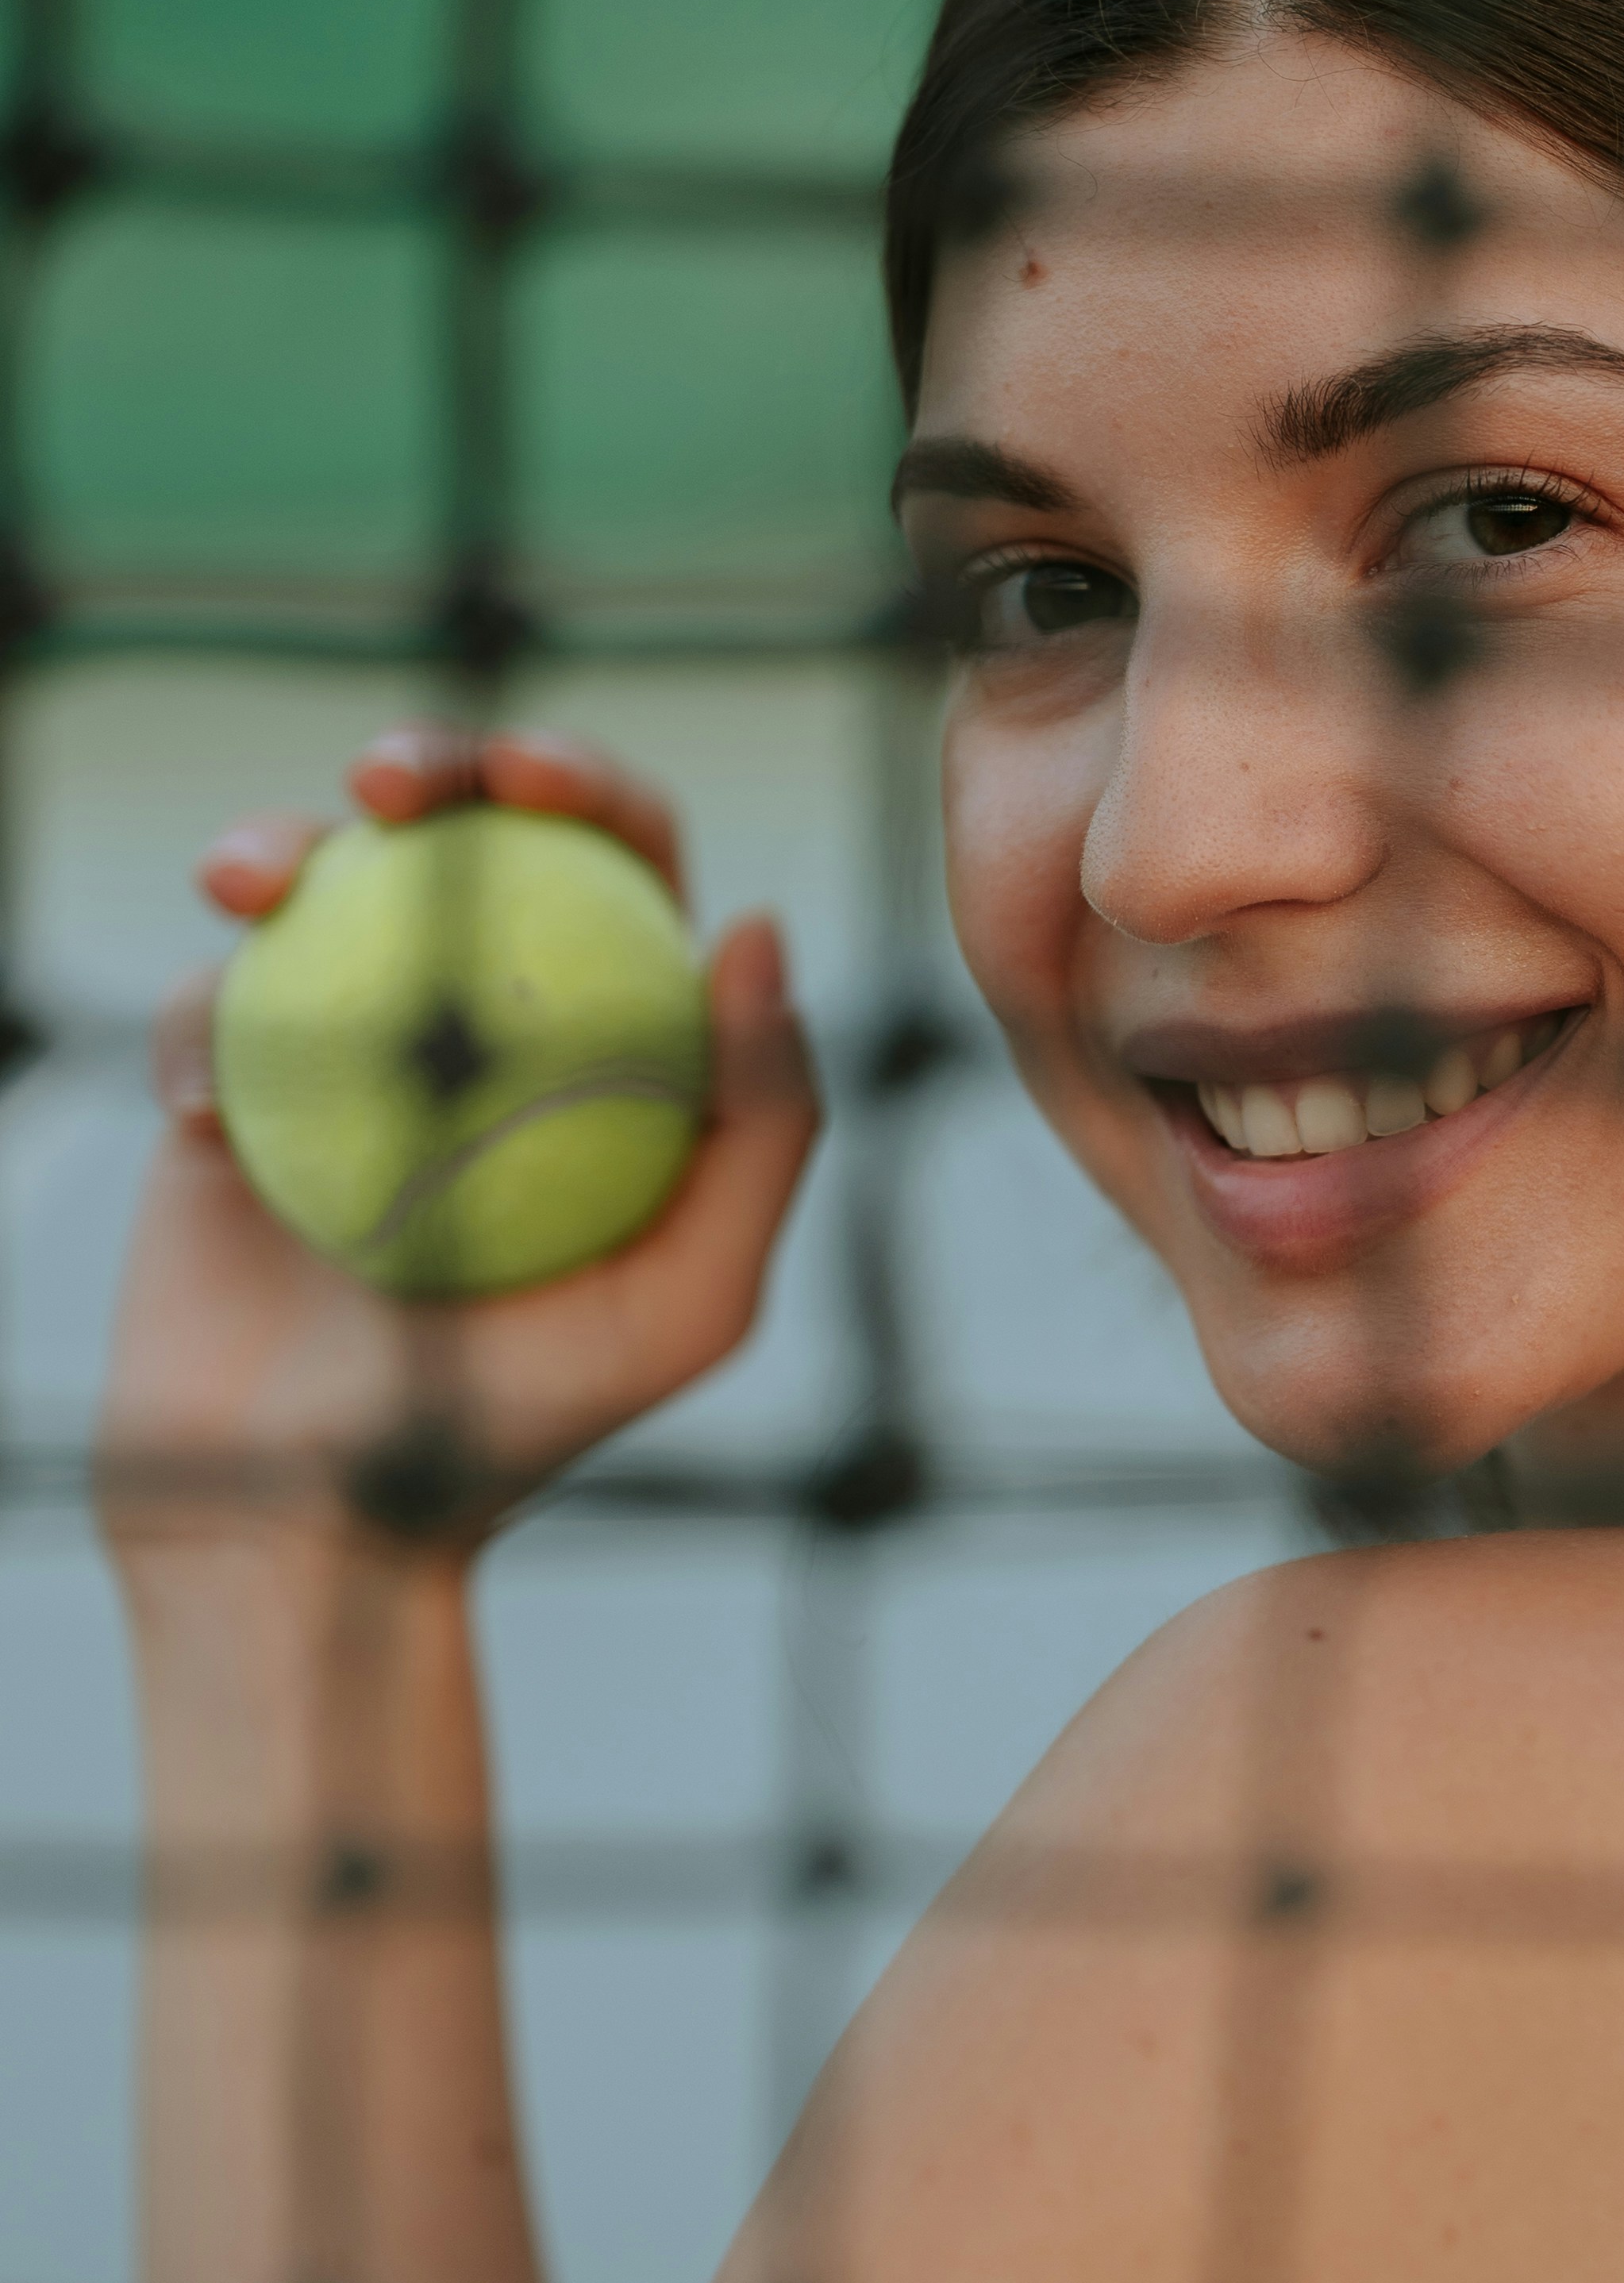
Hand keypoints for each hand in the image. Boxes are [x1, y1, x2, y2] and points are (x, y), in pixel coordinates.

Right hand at [98, 726, 820, 1564]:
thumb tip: (760, 922)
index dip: (588, 786)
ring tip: (255, 877)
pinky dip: (204, 1029)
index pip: (616, 873)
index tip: (538, 775)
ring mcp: (349, 1050)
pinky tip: (210, 1111)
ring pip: (316, 888)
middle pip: (467, 843)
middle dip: (437, 758)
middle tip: (399, 777)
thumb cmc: (521, 1428)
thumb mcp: (687, 1303)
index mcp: (606, 1046)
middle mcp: (484, 1028)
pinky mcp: (227, 1089)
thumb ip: (761, 1123)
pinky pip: (207, 1008)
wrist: (315, 1524)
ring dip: (280, 843)